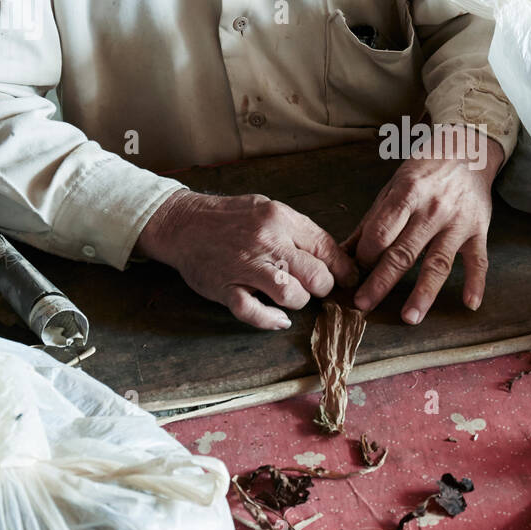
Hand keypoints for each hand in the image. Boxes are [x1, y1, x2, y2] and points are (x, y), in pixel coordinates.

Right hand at [135, 190, 357, 328]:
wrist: (182, 223)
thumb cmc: (230, 217)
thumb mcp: (268, 209)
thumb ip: (298, 230)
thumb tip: (334, 255)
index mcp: (280, 219)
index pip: (327, 248)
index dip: (343, 268)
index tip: (348, 278)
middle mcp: (266, 242)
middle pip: (316, 275)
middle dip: (322, 287)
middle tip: (315, 287)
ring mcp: (245, 267)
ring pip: (292, 295)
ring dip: (298, 301)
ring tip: (290, 295)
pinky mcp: (225, 288)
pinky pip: (254, 312)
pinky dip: (270, 320)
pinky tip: (277, 318)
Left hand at [348, 126, 503, 323]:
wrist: (469, 150)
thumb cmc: (425, 170)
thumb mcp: (393, 188)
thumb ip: (371, 222)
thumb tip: (343, 252)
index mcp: (408, 194)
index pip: (382, 232)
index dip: (365, 256)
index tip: (354, 273)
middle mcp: (433, 209)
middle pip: (404, 252)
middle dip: (381, 282)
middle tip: (363, 305)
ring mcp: (458, 222)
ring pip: (438, 263)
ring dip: (423, 293)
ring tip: (410, 317)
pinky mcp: (479, 231)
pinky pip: (479, 261)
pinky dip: (476, 283)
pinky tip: (470, 304)